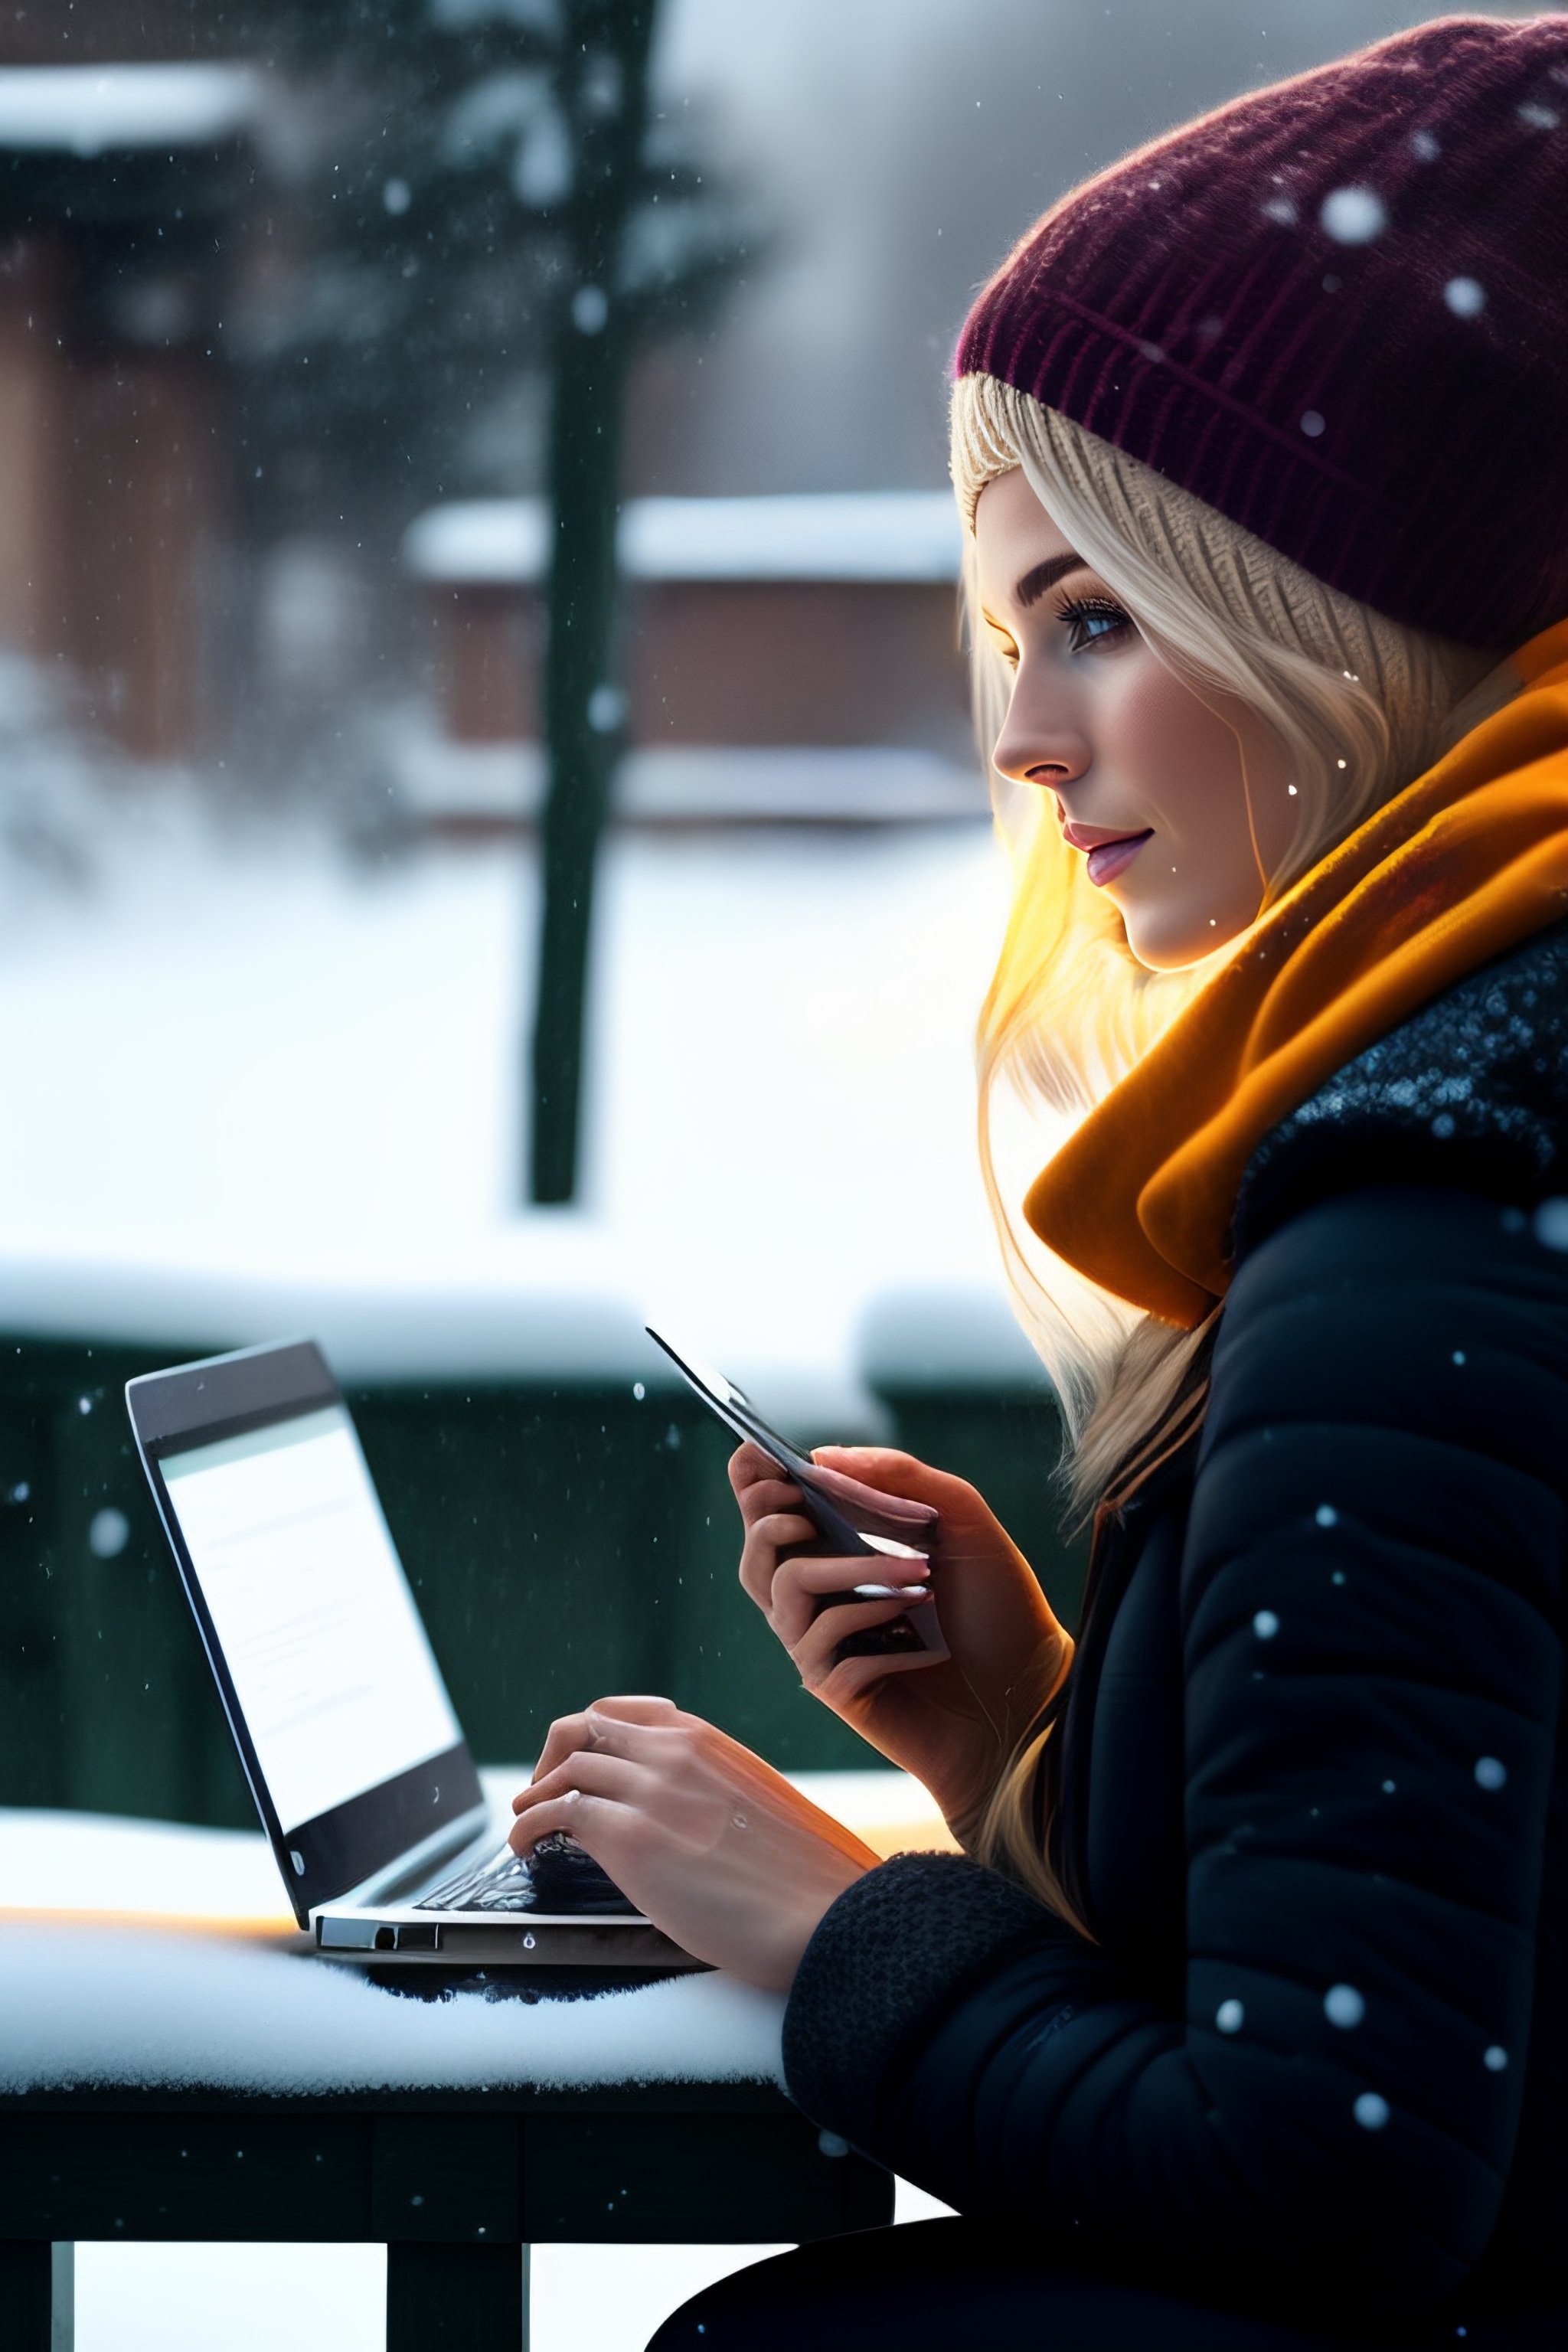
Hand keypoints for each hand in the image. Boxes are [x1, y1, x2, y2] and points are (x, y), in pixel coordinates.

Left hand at [508, 1695, 876, 1990]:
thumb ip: (716, 1791)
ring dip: (536, 1796)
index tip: (579, 1764)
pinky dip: (529, 1826)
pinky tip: (526, 1847)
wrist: (823, 1914)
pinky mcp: (630, 1839)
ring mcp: (651, 1792)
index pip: (625, 1713)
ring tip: (528, 1822)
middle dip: (553, 1758)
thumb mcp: (758, 1804)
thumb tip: (690, 1815)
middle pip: (583, 1728)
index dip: (590, 1736)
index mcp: (707, 1742)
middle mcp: (675, 1753)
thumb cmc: (803, 1876)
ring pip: (566, 1769)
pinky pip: (556, 1814)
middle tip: (544, 1793)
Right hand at [731, 1443, 1070, 1846]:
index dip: (750, 1480)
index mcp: (842, 1548)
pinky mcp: (837, 1686)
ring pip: (783, 1589)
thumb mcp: (962, 1517)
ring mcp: (825, 1642)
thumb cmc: (997, 1603)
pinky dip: (867, 1618)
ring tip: (916, 1570)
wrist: (1032, 1688)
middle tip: (811, 1510)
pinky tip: (917, 1623)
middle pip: (754, 1554)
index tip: (759, 1453)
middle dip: (768, 1519)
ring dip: (847, 1567)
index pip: (768, 1511)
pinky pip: (819, 1643)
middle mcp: (823, 1596)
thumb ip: (899, 1475)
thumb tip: (822, 1456)